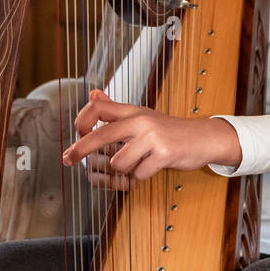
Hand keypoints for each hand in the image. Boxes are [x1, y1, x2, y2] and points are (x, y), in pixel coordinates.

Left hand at [61, 89, 233, 182]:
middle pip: (101, 134)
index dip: (81, 120)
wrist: (203, 138)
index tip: (76, 133)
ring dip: (125, 169)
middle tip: (67, 159)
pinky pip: (139, 174)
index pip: (98, 107)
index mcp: (133, 111)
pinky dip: (142, 176)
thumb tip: (92, 94)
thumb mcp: (142, 115)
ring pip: (119, 162)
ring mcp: (152, 138)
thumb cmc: (169, 130)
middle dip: (81, 149)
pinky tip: (153, 167)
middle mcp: (140, 121)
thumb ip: (115, 108)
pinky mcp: (164, 154)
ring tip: (139, 162)